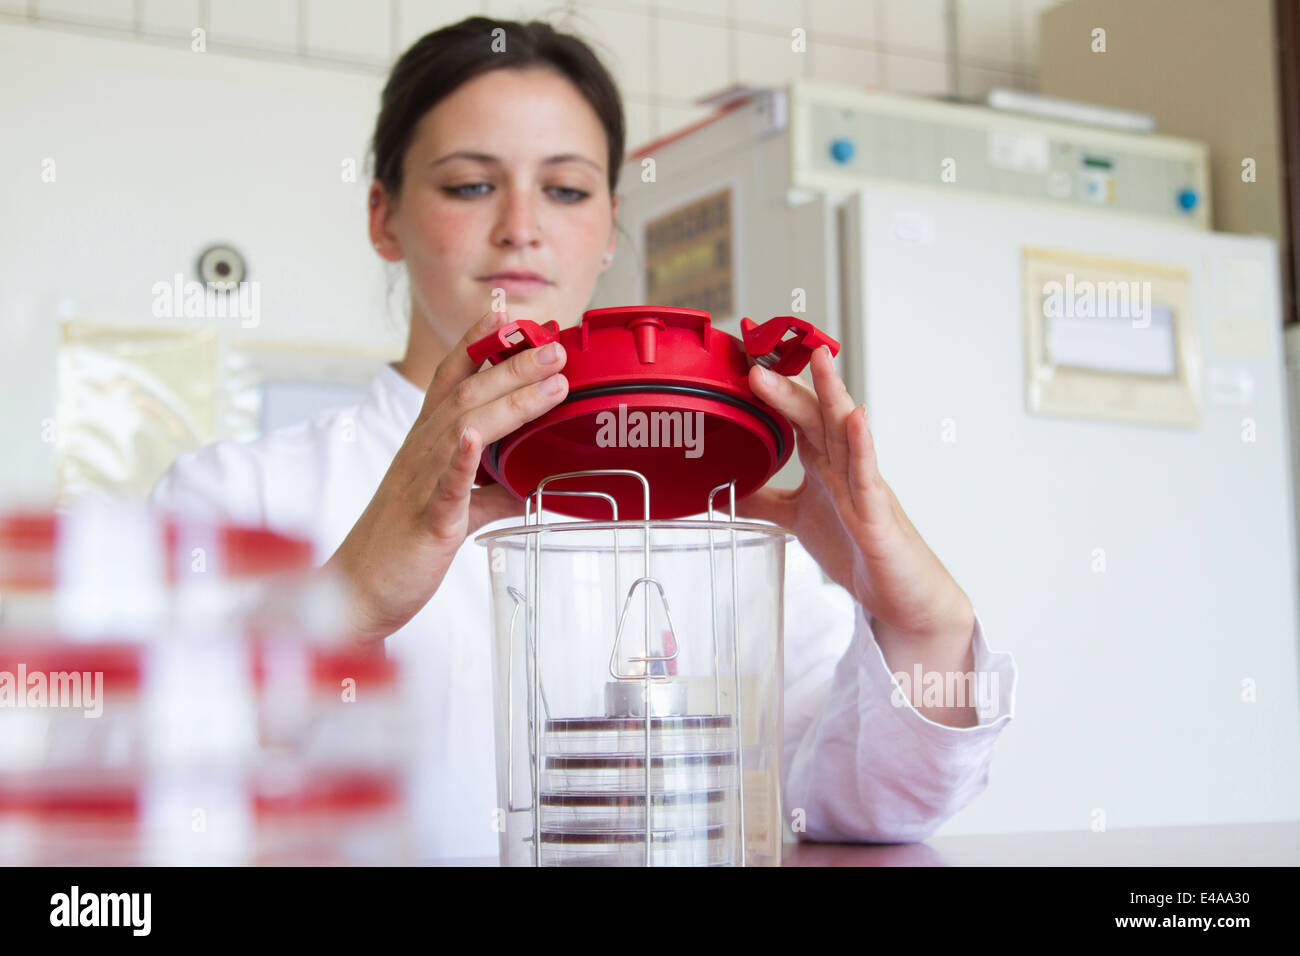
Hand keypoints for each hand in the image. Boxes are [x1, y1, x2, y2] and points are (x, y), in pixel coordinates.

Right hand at [324, 310, 567, 644]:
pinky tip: (475, 438)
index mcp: (427, 444)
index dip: (477, 344)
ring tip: (552, 380)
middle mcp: (422, 452)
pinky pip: (444, 485)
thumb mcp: (454, 510)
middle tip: (557, 346)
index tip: (507, 316)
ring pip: (464, 426)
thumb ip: (492, 493)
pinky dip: (461, 459)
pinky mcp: (426, 519)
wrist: (359, 592)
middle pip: (469, 393)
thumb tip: (532, 484)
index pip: (451, 380)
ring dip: (510, 399)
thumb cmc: (401, 547)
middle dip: (515, 365)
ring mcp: (422, 482)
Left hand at [737, 345, 973, 643]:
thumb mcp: (796, 518)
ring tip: (820, 361)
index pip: (796, 417)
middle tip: (758, 363)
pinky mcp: (877, 517)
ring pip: (846, 435)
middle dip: (789, 388)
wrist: (899, 594)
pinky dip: (862, 447)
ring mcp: (862, 488)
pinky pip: (868, 478)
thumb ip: (764, 501)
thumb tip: (723, 487)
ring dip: (832, 397)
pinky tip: (857, 420)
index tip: (745, 362)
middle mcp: (843, 467)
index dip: (773, 391)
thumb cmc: (856, 548)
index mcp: (824, 464)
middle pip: (816, 418)